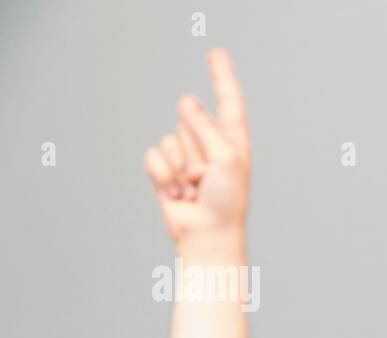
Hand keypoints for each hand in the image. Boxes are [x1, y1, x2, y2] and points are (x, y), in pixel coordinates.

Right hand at [144, 49, 250, 250]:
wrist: (207, 235)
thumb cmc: (226, 202)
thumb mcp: (226, 159)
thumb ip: (206, 126)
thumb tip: (186, 99)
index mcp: (234, 142)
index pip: (228, 102)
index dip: (221, 77)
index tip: (215, 53)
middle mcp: (210, 145)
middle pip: (189, 121)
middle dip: (194, 148)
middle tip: (206, 177)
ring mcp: (186, 158)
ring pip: (169, 139)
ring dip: (179, 166)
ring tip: (193, 188)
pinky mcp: (166, 171)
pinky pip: (153, 156)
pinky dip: (162, 174)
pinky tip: (176, 193)